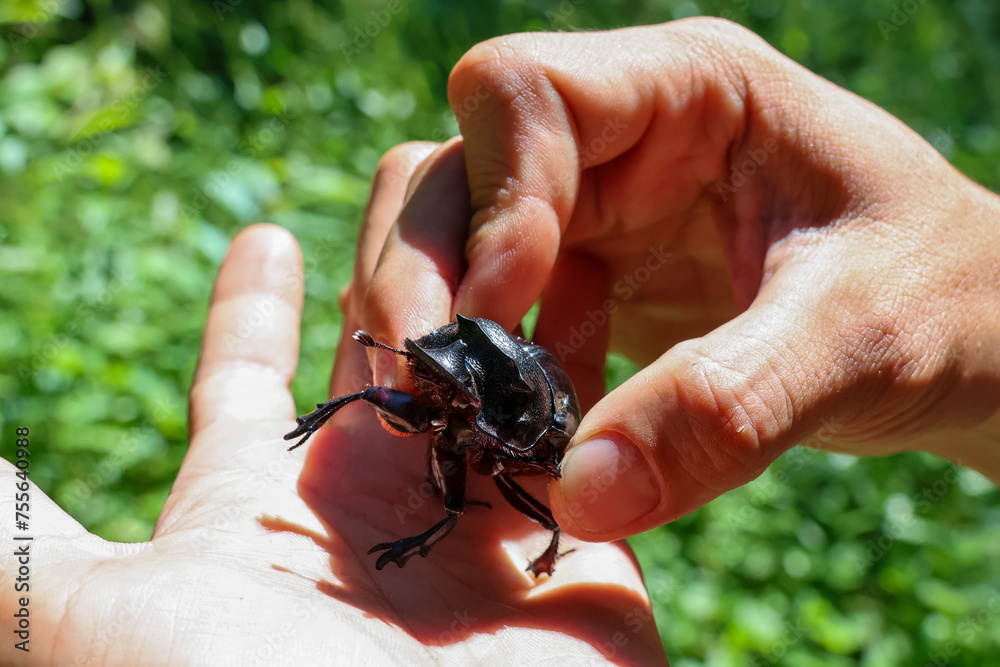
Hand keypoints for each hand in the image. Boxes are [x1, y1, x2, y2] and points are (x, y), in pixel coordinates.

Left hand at [0, 224, 665, 664]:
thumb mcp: (88, 614)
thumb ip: (17, 532)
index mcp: (264, 506)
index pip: (253, 378)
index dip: (250, 308)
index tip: (261, 237)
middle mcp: (375, 505)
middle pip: (384, 350)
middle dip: (394, 266)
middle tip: (411, 183)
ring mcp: (477, 524)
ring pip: (488, 371)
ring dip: (495, 292)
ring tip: (508, 206)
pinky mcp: (577, 545)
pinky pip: (588, 426)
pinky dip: (585, 358)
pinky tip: (594, 279)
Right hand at [358, 19, 999, 543]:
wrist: (971, 340)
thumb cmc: (946, 301)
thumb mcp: (857, 339)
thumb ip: (723, 409)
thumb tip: (578, 494)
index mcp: (690, 90)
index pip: (525, 93)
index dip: (493, 196)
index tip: (500, 309)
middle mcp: (622, 136)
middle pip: (457, 168)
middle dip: (425, 275)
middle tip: (429, 390)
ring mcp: (599, 209)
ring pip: (455, 239)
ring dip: (445, 330)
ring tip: (477, 418)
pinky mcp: (593, 277)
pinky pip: (498, 312)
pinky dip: (492, 373)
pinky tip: (538, 430)